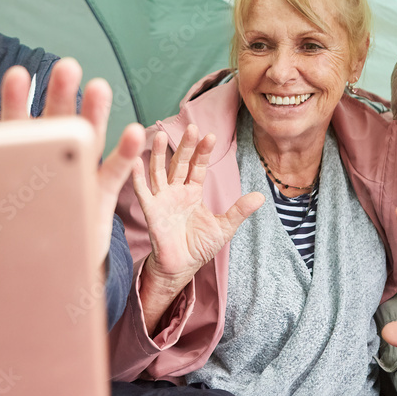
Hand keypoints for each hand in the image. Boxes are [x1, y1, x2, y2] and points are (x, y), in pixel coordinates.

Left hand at [0, 58, 144, 266]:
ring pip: (87, 138)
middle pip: (57, 119)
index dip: (16, 101)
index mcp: (20, 153)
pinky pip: (113, 172)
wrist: (39, 261)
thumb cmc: (10, 224)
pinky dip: (124, 153)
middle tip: (67, 67)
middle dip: (61, 94)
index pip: (16, 123)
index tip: (17, 75)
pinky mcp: (99, 194)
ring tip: (100, 87)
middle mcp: (50, 156)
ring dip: (95, 113)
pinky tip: (134, 132)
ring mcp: (77, 171)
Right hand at [135, 124, 262, 333]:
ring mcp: (162, 199)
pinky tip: (135, 162)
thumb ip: (239, 211)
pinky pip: (143, 191)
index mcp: (193, 193)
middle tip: (192, 127)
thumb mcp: (224, 227)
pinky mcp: (151, 211)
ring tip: (161, 135)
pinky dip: (138, 177)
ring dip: (160, 154)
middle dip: (186, 146)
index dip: (203, 153)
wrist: (180, 268)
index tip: (211, 136)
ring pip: (160, 172)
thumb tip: (261, 196)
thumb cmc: (198, 247)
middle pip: (180, 164)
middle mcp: (176, 191)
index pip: (198, 168)